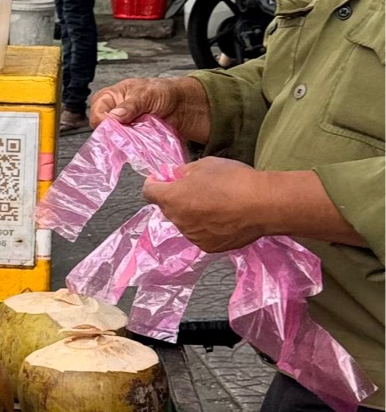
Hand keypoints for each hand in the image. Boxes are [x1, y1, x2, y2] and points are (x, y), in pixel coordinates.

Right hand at [90, 74, 211, 142]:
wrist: (181, 105)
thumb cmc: (162, 92)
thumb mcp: (146, 94)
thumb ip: (130, 106)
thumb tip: (113, 117)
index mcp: (108, 98)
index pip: (97, 114)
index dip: (105, 122)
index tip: (119, 125)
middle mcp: (111, 114)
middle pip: (102, 131)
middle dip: (116, 134)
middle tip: (131, 132)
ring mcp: (120, 129)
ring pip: (114, 141)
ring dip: (126, 142)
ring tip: (140, 136)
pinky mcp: (130, 141)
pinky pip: (126, 149)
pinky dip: (133, 148)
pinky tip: (141, 144)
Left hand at [141, 159, 269, 251]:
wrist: (264, 205)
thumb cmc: (234, 180)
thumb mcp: (204, 164)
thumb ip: (184, 172)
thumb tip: (176, 177)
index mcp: (172, 198)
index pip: (149, 192)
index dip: (154, 183)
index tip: (162, 179)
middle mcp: (178, 220)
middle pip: (168, 208)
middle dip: (176, 198)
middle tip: (196, 188)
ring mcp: (193, 236)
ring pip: (185, 222)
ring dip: (192, 213)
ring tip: (215, 203)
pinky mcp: (209, 247)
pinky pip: (201, 234)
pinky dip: (206, 226)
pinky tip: (223, 217)